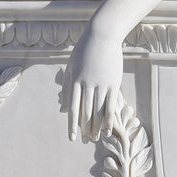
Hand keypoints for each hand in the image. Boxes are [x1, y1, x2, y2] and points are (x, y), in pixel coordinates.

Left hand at [65, 26, 124, 141]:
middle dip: (85, 129)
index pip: (72, 108)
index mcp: (75, 81)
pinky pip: (111, 104)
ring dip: (96, 127)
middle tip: (85, 142)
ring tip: (95, 138)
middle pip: (86, 112)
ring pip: (98, 111)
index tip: (71, 138)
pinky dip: (109, 118)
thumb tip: (62, 110)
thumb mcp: (71, 67)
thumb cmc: (84, 51)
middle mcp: (88, 84)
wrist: (102, 35)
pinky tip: (107, 129)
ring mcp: (102, 84)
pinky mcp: (114, 82)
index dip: (72, 125)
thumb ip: (67, 88)